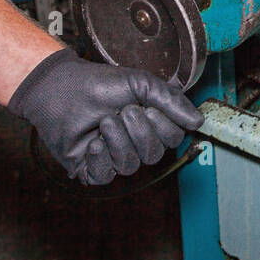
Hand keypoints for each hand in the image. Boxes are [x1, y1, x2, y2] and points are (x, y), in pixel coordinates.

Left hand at [8, 49, 203, 183]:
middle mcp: (135, 142)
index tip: (148, 107)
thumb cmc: (98, 84)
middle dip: (139, 131)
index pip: (173, 138)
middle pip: (154, 154)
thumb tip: (198, 121)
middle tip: (122, 111)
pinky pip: (106, 175)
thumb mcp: (140, 83)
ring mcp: (114, 158)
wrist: (61, 90)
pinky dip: (99, 157)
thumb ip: (171, 101)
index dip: (163, 126)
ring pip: (131, 166)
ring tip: (103, 122)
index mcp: (150, 122)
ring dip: (117, 141)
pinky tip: (91, 141)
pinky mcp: (92, 170)